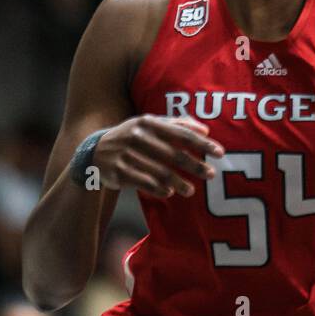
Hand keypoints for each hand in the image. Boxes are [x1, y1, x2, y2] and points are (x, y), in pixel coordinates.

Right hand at [94, 115, 221, 198]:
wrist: (94, 151)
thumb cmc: (133, 137)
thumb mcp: (150, 124)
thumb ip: (177, 124)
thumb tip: (205, 130)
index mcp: (148, 122)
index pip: (181, 134)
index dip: (202, 144)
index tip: (220, 152)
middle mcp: (136, 136)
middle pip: (173, 154)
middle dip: (195, 165)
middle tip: (211, 174)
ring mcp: (125, 154)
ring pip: (159, 171)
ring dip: (178, 182)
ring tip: (191, 191)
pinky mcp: (117, 171)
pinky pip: (143, 183)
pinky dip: (158, 189)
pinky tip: (169, 192)